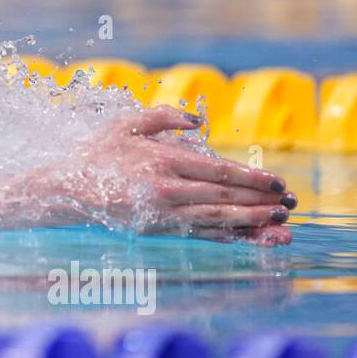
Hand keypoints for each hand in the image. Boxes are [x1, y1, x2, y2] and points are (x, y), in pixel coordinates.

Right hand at [26, 105, 296, 245]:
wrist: (66, 188)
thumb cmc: (98, 152)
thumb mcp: (127, 123)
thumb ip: (165, 117)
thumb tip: (199, 122)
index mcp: (162, 161)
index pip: (218, 172)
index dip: (252, 179)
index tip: (278, 182)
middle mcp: (165, 190)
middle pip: (223, 197)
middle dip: (261, 202)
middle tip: (290, 204)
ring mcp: (161, 214)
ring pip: (216, 220)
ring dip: (252, 224)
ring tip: (281, 226)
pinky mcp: (157, 230)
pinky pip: (199, 235)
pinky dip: (228, 238)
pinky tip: (249, 240)